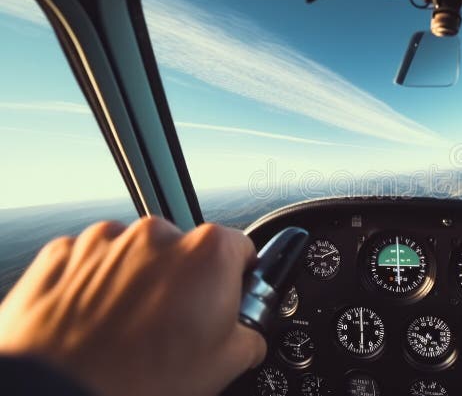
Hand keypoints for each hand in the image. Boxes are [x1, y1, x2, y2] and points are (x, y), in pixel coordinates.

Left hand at [0, 217, 265, 395]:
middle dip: (184, 282)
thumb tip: (246, 335)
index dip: (239, 278)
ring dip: (138, 281)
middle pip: (185, 251)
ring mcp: (106, 242)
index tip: (229, 298)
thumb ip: (249, 335)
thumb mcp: (224, 366)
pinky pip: (91, 263)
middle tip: (174, 328)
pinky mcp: (62, 255)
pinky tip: (97, 323)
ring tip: (129, 330)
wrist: (58, 395)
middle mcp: (157, 235)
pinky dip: (96, 285)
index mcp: (207, 253)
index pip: (241, 249)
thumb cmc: (138, 382)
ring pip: (136, 255)